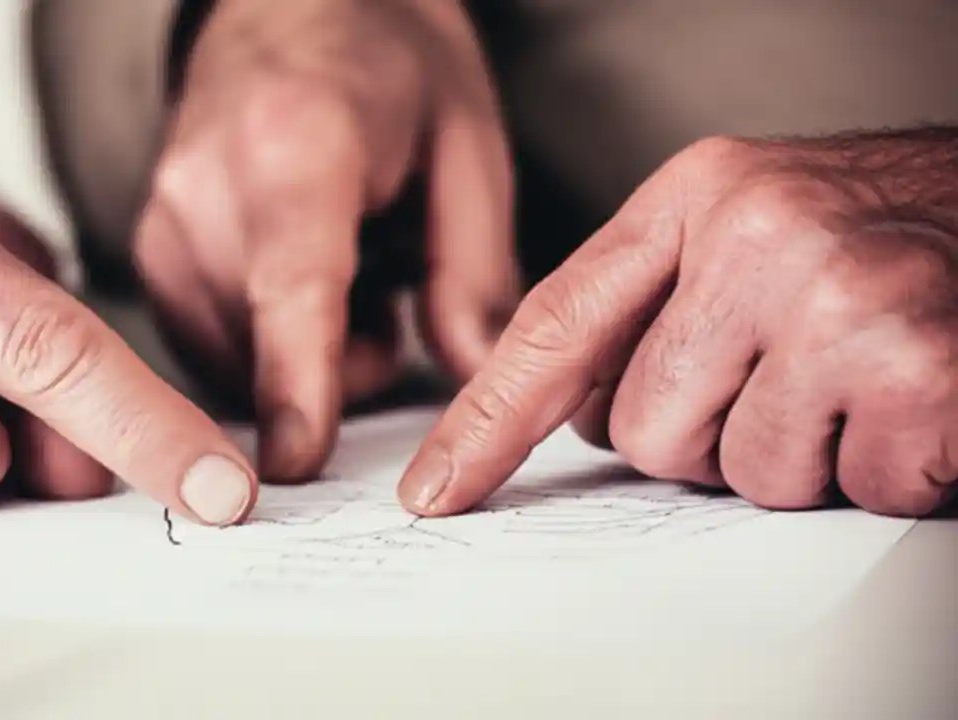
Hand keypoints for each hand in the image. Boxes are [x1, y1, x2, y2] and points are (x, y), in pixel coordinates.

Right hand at [135, 0, 518, 480]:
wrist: (291, 1)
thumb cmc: (386, 60)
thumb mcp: (468, 146)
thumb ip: (473, 272)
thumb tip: (476, 379)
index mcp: (297, 142)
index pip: (294, 287)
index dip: (298, 382)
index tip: (299, 463)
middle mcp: (207, 184)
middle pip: (264, 344)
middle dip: (339, 365)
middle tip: (385, 298)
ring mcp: (164, 217)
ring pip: (229, 357)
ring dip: (297, 355)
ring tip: (339, 274)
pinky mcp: (149, 246)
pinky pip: (203, 341)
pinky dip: (259, 341)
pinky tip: (292, 281)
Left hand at [400, 130, 957, 517]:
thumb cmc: (877, 235)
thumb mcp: (745, 229)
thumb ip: (652, 304)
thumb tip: (569, 412)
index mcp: (696, 196)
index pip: (556, 325)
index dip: (486, 420)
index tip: (436, 489)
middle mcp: (755, 234)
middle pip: (641, 429)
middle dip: (708, 434)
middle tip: (787, 375)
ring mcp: (835, 298)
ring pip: (738, 473)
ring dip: (796, 455)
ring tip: (851, 381)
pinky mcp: (914, 371)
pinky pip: (844, 490)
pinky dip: (881, 470)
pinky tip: (908, 404)